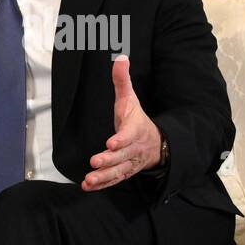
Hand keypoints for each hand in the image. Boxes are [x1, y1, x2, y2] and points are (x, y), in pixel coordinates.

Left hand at [82, 56, 162, 190]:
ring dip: (103, 176)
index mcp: (135, 130)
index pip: (129, 135)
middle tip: (95, 162)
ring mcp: (130, 162)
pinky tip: (87, 186)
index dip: (121, 139)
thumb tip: (120, 57)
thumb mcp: (131, 99)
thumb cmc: (137, 119)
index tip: (111, 143)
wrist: (157, 143)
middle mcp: (133, 149)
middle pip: (122, 156)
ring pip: (118, 171)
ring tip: (89, 179)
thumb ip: (122, 81)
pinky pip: (114, 180)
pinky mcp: (124, 172)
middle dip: (109, 160)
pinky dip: (102, 185)